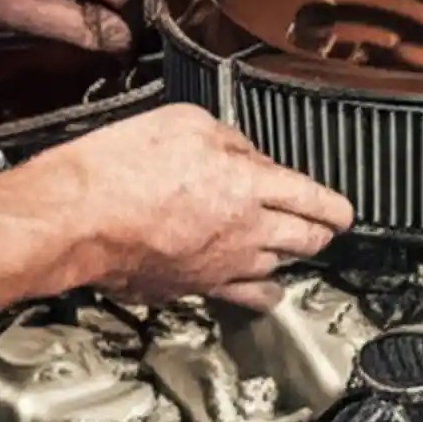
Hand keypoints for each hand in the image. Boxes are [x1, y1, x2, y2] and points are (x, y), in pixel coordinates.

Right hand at [37, 104, 354, 309]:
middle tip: (324, 227)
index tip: (345, 210)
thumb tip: (247, 156)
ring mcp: (225, 267)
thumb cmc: (120, 168)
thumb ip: (230, 141)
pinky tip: (261, 286)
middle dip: (321, 232)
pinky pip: (245, 297)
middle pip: (308, 240)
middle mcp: (248, 232)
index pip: (315, 200)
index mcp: (251, 186)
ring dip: (288, 258)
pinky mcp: (198, 289)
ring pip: (279, 270)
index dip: (336, 206)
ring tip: (291, 250)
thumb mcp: (185, 124)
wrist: (77, 219)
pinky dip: (260, 292)